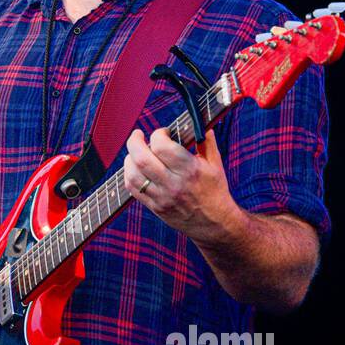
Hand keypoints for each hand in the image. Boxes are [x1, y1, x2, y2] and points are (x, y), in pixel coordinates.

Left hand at [123, 127, 238, 244]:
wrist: (214, 224)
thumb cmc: (215, 191)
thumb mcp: (215, 164)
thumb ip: (206, 141)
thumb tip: (200, 120)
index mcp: (190, 170)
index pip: (162, 146)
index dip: (158, 134)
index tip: (163, 133)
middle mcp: (174, 184)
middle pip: (142, 159)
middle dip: (134, 141)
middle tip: (138, 135)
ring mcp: (162, 197)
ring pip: (133, 174)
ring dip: (129, 158)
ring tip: (135, 152)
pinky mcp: (154, 207)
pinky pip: (132, 188)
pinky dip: (129, 174)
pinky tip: (135, 167)